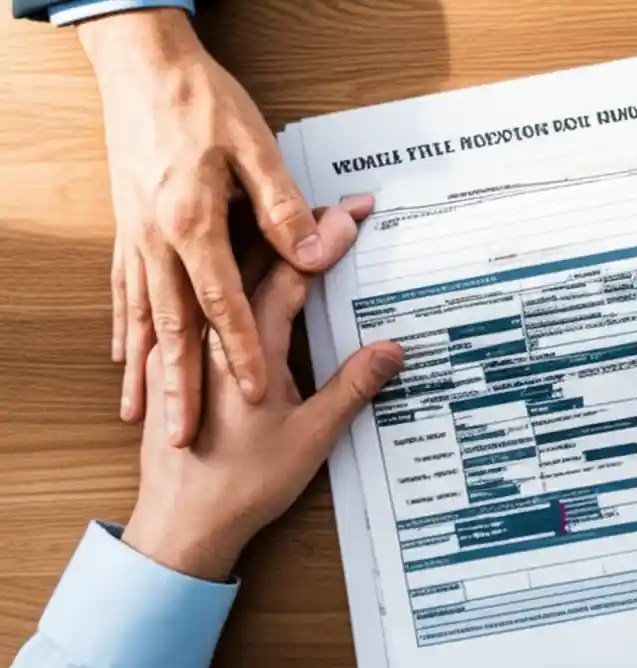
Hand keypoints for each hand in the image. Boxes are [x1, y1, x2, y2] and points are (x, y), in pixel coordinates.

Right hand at [79, 10, 349, 444]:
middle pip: (172, 328)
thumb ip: (280, 206)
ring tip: (139, 414)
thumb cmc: (197, 100)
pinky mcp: (126, 226)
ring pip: (140, 316)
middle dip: (177, 386)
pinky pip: (123, 289)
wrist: (137, 63)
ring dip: (142, 369)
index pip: (223, 304)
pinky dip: (124, 325)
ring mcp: (136, 236)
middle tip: (179, 437)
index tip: (253, 390)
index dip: (239, 351)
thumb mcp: (252, 147)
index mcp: (192, 224)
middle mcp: (157, 239)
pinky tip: (122, 352)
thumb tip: (314, 251)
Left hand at [123, 197, 403, 580]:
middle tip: (339, 208)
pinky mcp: (188, 360)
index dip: (326, 238)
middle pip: (257, 260)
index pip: (292, 272)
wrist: (181, 521)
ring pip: (231, 276)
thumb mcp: (312, 436)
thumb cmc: (241, 484)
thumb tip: (392, 348)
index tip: (357, 214)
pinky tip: (250, 270)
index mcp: (244, 344)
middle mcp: (214, 333)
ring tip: (299, 220)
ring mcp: (195, 344)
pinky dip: (241, 275)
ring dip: (268, 245)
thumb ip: (353, 386)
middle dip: (301, 228)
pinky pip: (216, 300)